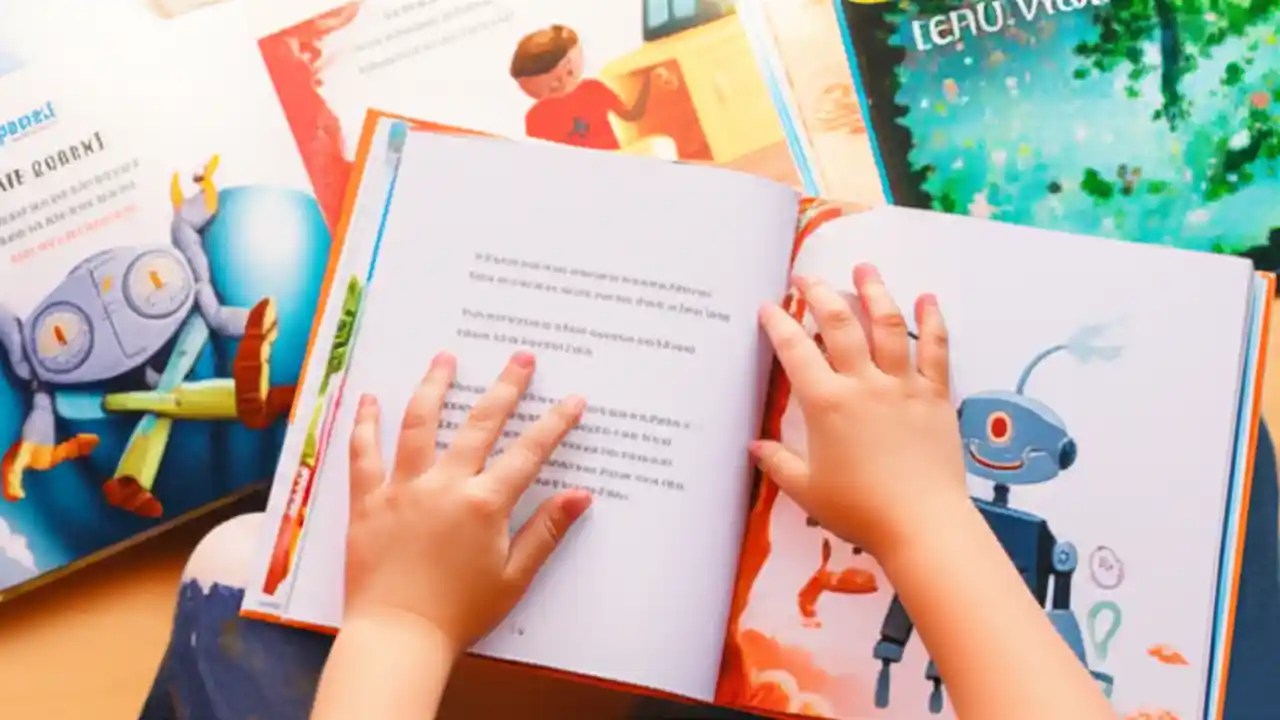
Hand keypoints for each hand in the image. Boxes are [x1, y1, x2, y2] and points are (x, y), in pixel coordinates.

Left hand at [343, 350, 592, 655]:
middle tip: (520, 358)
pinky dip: (365, 423)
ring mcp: (403, 489)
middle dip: (505, 387)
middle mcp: (445, 485)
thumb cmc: (460, 613)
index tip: (573, 399)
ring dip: (435, 386)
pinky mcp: (368, 502)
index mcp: (484, 504)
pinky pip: (363, 454)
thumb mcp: (514, 577)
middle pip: (480, 424)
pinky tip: (369, 398)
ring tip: (445, 357)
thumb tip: (580, 496)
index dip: (554, 424)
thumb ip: (546, 531)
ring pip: (419, 424)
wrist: (398, 636)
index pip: (529, 453)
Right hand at [752, 264, 969, 560]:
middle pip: (839, 323)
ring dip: (874, 291)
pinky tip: (928, 300)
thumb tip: (755, 446)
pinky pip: (935, 350)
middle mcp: (864, 384)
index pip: (795, 350)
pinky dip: (932, 321)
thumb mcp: (807, 490)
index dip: (778, 324)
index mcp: (827, 404)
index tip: (768, 307)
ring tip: (864, 268)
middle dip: (819, 293)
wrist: (923, 525)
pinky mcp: (935, 396)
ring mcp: (903, 386)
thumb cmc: (861, 511)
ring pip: (888, 325)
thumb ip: (778, 463)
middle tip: (807, 277)